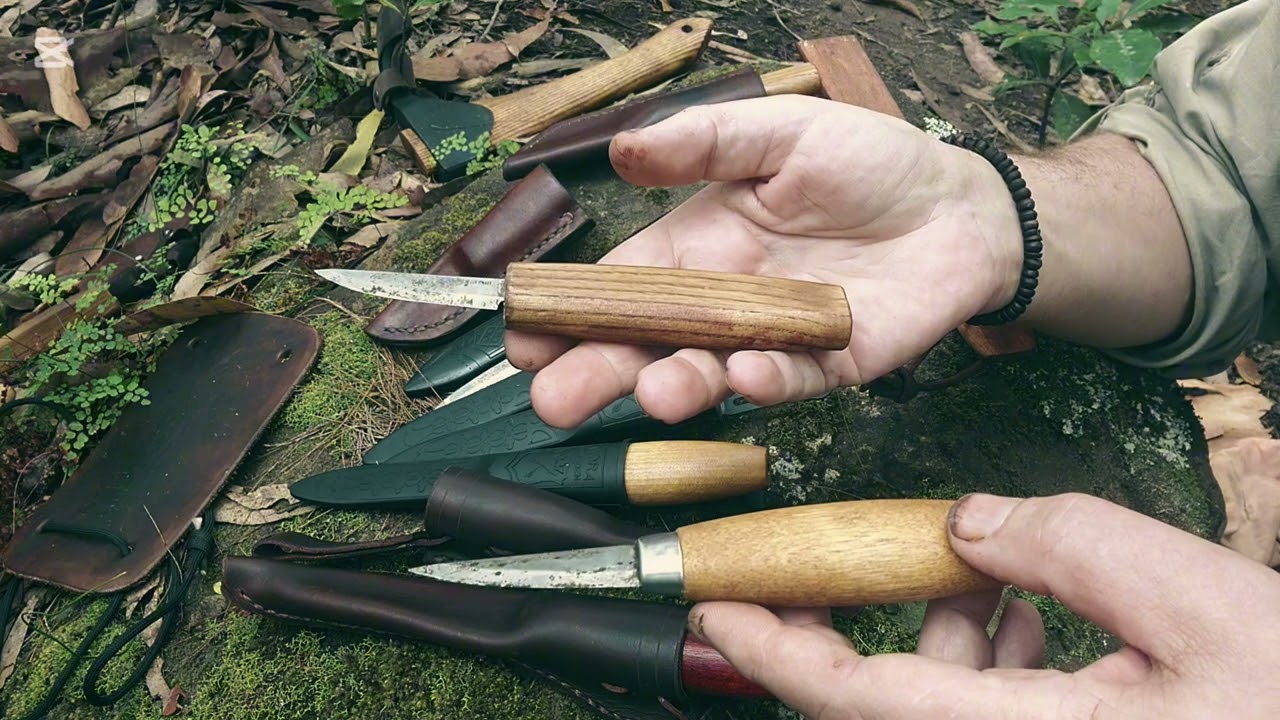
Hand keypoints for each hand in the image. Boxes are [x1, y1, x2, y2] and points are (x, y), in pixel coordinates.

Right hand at [504, 95, 1023, 427]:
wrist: (958, 204)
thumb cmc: (866, 162)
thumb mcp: (779, 134)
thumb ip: (704, 143)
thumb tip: (622, 149)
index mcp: (696, 247)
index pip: (620, 287)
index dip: (570, 312)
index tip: (525, 337)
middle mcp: (722, 302)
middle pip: (647, 345)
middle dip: (599, 373)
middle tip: (554, 401)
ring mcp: (772, 338)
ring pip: (710, 373)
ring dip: (677, 386)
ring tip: (654, 392)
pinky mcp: (829, 364)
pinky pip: (790, 379)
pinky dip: (768, 380)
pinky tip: (747, 372)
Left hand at [688, 493, 1279, 718]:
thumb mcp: (1204, 605)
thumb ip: (1073, 548)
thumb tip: (968, 525)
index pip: (862, 701)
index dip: (776, 652)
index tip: (717, 608)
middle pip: (889, 701)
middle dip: (853, 627)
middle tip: (832, 562)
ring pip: (940, 705)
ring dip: (939, 635)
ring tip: (976, 575)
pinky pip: (990, 714)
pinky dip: (992, 663)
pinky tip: (1026, 620)